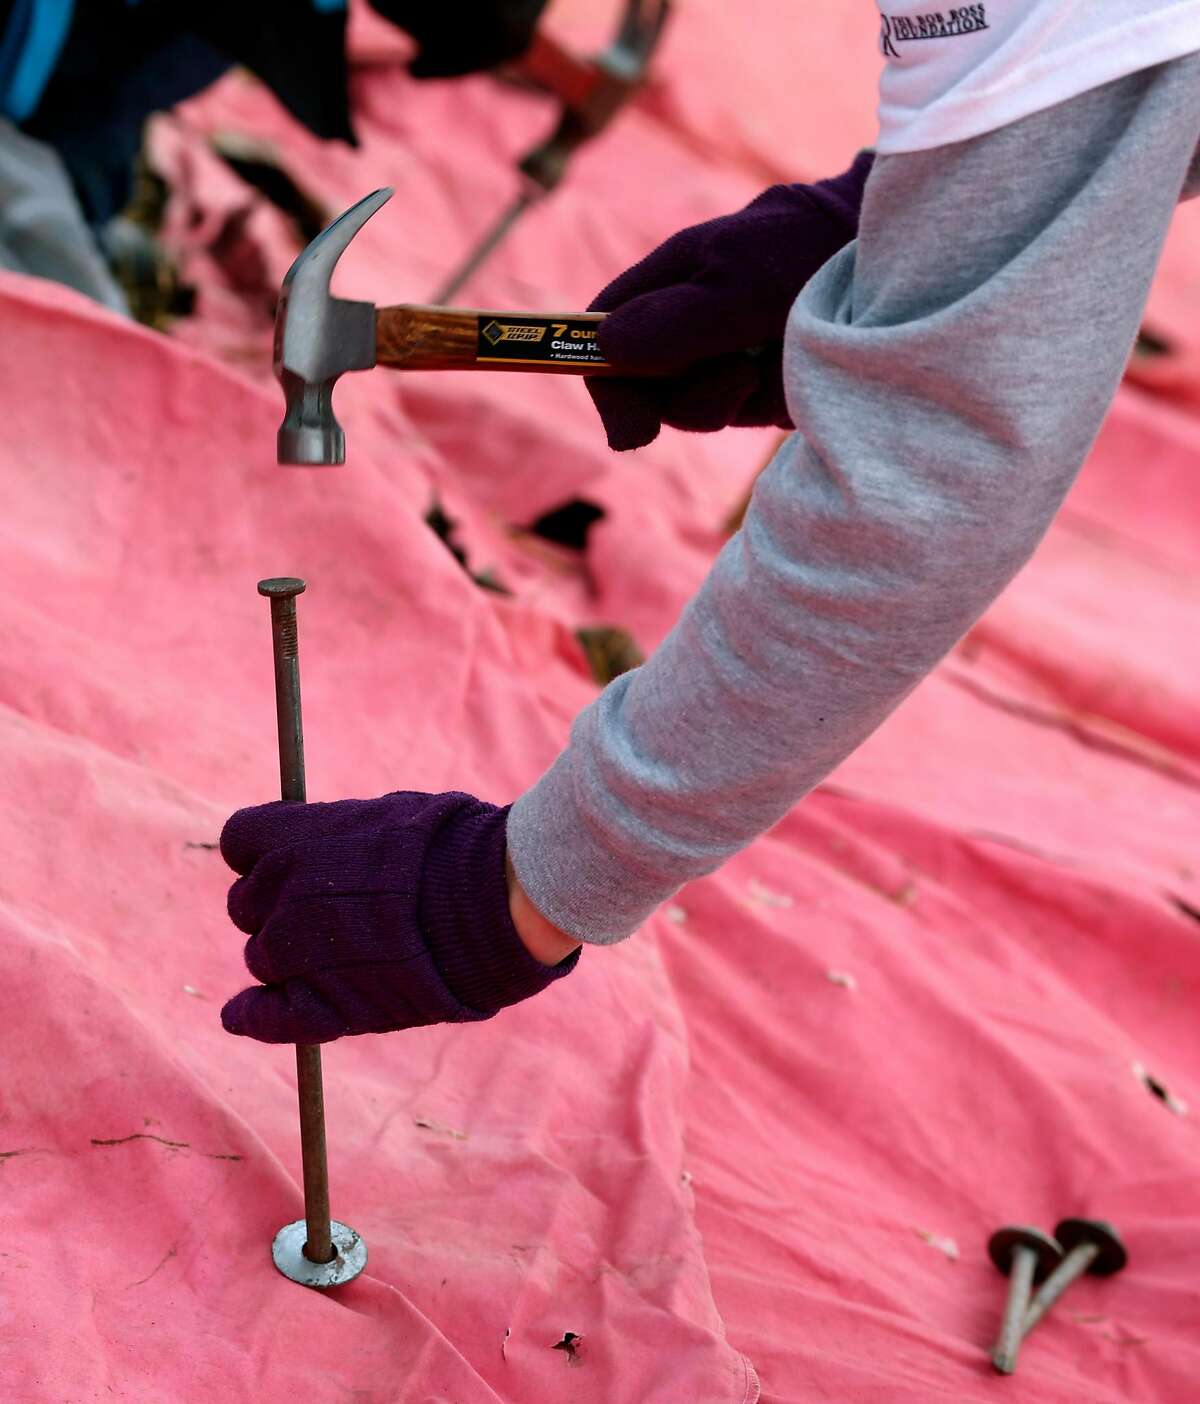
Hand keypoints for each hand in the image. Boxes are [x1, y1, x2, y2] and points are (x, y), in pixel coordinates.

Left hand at [220, 790, 578, 1043]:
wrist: (488, 904)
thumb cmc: (453, 847)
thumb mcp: (393, 812)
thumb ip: (346, 830)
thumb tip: (343, 836)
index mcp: (292, 838)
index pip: (240, 840)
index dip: (264, 851)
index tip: (290, 857)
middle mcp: (279, 894)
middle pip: (246, 905)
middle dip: (276, 905)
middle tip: (328, 909)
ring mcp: (293, 955)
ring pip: (263, 958)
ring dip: (289, 955)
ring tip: (344, 952)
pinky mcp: (320, 1007)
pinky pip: (266, 1016)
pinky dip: (253, 1015)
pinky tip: (240, 1014)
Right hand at [588, 150, 873, 450]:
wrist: (900, 262)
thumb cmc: (814, 256)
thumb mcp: (740, 283)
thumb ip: (672, 320)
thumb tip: (607, 351)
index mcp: (668, 280)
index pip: (600, 332)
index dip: (603, 378)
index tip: (630, 423)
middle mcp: (688, 322)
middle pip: (639, 385)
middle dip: (676, 398)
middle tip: (734, 381)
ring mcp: (723, 356)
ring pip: (687, 409)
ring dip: (723, 400)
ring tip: (771, 364)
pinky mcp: (761, 388)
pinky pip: (732, 415)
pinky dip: (755, 406)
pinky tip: (787, 377)